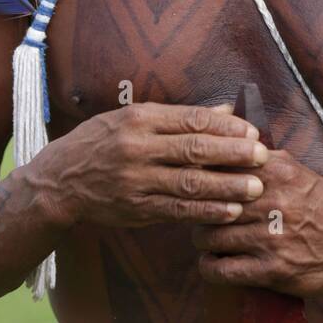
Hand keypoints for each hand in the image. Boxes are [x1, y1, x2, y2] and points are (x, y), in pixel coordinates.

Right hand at [37, 101, 268, 229]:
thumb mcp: (133, 116)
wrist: (61, 180)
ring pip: (189, 183)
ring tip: (255, 187)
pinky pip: (177, 211)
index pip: (190, 120)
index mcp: (139, 119)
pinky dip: (205, 212)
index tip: (251, 132)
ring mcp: (136, 181)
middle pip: (193, 150)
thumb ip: (179, 117)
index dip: (224, 127)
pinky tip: (229, 211)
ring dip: (226, 186)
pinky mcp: (136, 209)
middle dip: (232, 154)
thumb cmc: (103, 141)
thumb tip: (226, 111)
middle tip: (262, 156)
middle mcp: (138, 148)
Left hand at [192, 148, 322, 296]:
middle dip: (198, 208)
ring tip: (203, 237)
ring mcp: (270, 237)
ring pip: (212, 237)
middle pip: (211, 202)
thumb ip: (263, 158)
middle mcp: (272, 202)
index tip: (194, 181)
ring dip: (202, 238)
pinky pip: (224, 270)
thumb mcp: (296, 170)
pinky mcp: (272, 269)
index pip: (222, 168)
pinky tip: (210, 263)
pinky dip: (209, 267)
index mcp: (276, 172)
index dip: (201, 175)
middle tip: (196, 212)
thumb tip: (228, 144)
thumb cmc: (320, 204)